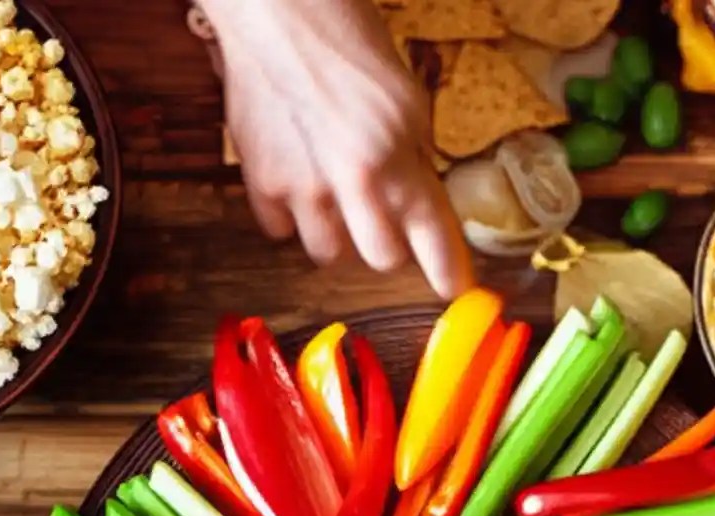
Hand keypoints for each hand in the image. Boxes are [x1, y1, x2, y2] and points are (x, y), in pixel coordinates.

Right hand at [195, 0, 472, 297]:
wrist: (279, 17)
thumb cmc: (345, 41)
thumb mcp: (405, 97)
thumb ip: (414, 154)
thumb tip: (418, 195)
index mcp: (396, 154)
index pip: (432, 232)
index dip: (448, 268)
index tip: (454, 289)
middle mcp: (351, 181)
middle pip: (379, 257)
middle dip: (386, 245)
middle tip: (382, 222)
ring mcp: (302, 187)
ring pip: (326, 253)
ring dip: (337, 234)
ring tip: (333, 196)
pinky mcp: (260, 183)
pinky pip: (280, 230)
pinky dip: (291, 217)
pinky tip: (297, 182)